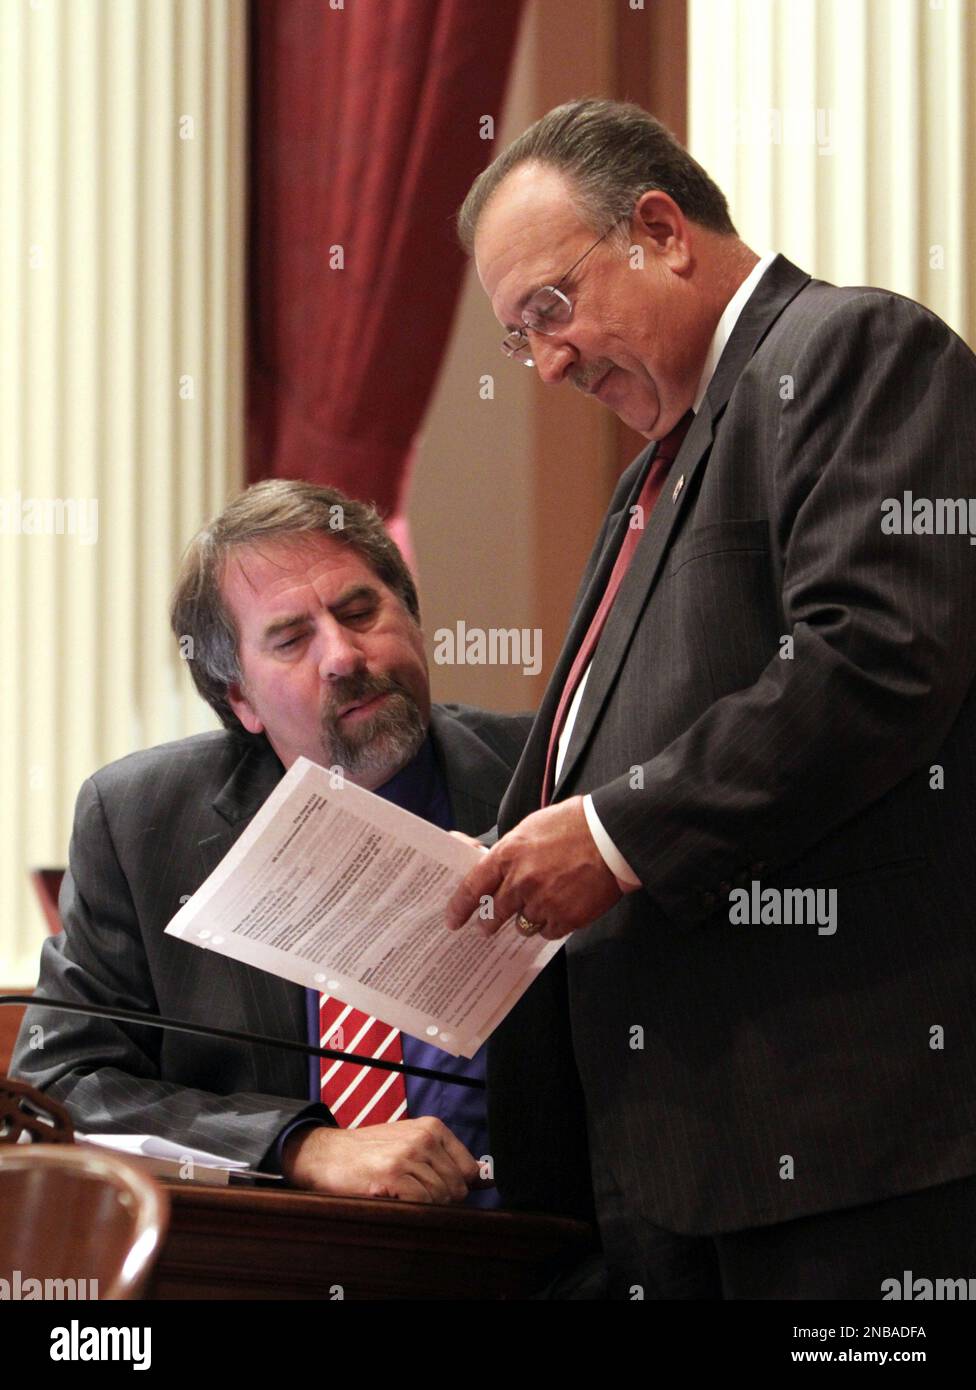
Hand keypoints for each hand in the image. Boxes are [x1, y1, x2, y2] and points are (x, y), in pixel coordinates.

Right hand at [280, 1117, 479, 1202]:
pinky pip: (421, 1204)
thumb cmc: (371, 1153)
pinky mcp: (392, 1174)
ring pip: (440, 1198)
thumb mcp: (411, 1144)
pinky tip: (392, 1199)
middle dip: (440, 1201)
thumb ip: (446, 1160)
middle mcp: (424, 1138)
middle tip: (412, 1195)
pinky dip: (410, 1210)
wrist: (326, 1153)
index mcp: (433, 1128)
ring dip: (422, 1207)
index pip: (469, 1170)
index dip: (457, 1188)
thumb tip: (486, 1181)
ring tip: (399, 1195)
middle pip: (457, 1188)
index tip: (439, 1193)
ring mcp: (408, 1155)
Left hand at [444, 796, 622, 939]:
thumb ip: (511, 852)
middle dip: (488, 923)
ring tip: (541, 904)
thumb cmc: (575, 825)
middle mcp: (521, 881)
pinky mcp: (565, 918)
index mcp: (509, 854)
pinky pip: (547, 931)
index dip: (459, 907)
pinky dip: (551, 924)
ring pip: (522, 924)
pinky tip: (560, 910)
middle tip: (487, 926)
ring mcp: (542, 902)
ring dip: (527, 918)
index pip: (473, 887)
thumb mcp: (532, 827)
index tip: (454, 918)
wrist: (612, 837)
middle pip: (494, 913)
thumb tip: (496, 868)